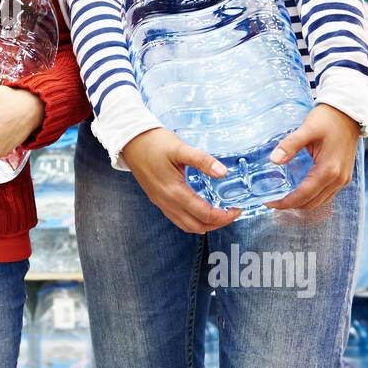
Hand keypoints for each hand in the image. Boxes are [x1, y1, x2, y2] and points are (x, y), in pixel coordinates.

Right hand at [120, 127, 241, 233]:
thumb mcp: (180, 148)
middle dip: (218, 223)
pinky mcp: (158, 199)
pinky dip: (193, 220)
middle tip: (232, 212)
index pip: (205, 214)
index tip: (237, 209)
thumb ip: (202, 160)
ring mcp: (161, 202)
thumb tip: (223, 172)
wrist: (130, 141)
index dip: (225, 216)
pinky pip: (177, 219)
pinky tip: (200, 210)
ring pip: (187, 225)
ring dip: (205, 224)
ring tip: (219, 214)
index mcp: (174, 192)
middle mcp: (167, 202)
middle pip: (197, 225)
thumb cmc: (154, 143)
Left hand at [266, 104, 360, 211]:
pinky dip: (313, 198)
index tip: (269, 202)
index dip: (285, 202)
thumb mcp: (307, 129)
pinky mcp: (344, 176)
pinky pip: (327, 195)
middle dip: (292, 206)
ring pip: (321, 202)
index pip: (304, 196)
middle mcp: (338, 179)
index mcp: (329, 170)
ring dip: (302, 203)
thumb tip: (274, 160)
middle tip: (273, 201)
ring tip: (284, 198)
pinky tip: (300, 192)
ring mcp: (343, 179)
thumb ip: (290, 145)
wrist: (349, 113)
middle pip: (312, 203)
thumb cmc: (328, 119)